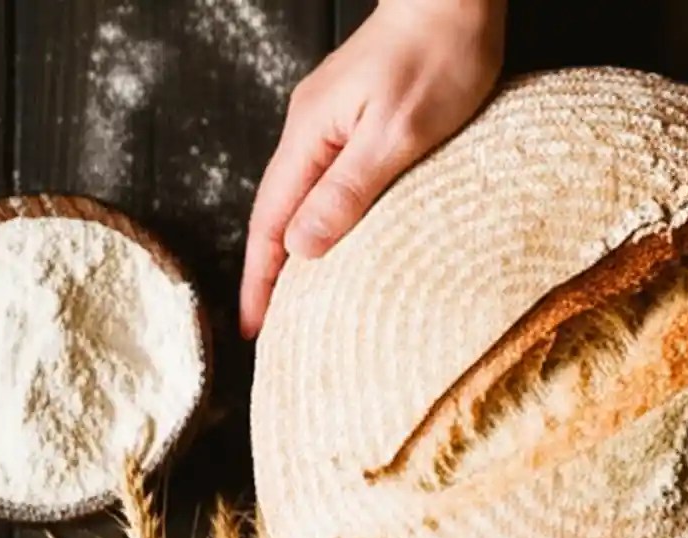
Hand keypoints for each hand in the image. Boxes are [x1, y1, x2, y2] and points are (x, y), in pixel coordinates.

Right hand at [240, 0, 505, 337]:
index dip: (261, 280)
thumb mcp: (397, 134)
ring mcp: (333, 120)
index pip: (272, 222)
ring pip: (305, 196)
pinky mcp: (360, 116)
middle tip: (271, 328)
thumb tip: (301, 247)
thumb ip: (348, 190)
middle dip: (272, 273)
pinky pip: (331, 179)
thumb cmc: (436, 58)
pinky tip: (342, 236)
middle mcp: (311, 129)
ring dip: (299, 247)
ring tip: (303, 298)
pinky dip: (327, 217)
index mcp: (310, 137)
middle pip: (279, 213)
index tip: (251, 328)